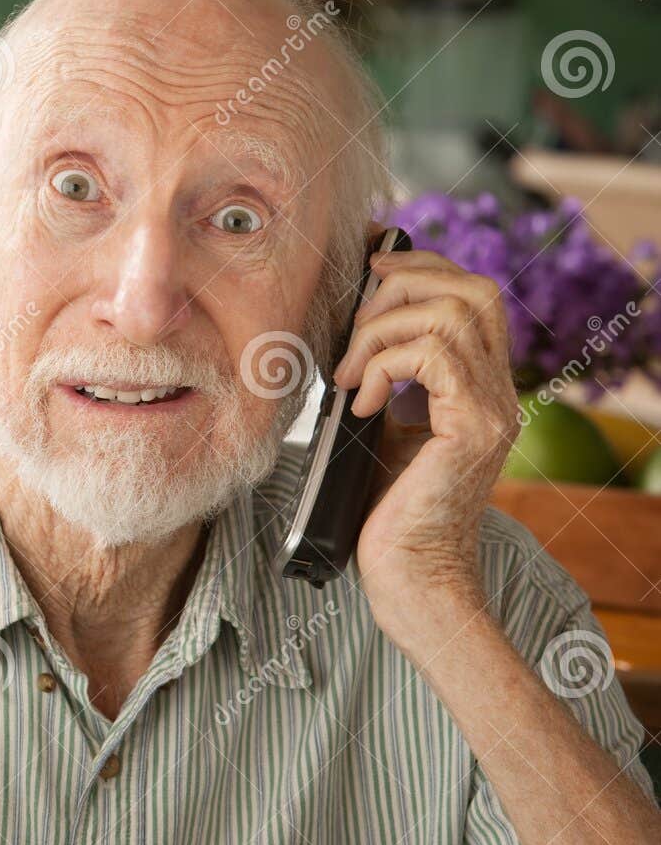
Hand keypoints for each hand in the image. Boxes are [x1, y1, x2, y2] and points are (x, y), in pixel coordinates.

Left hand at [331, 245, 519, 650]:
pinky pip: (432, 355)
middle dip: (404, 285)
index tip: (371, 270)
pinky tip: (362, 405)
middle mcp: (498, 392)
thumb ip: (383, 379)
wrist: (408, 578)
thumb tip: (347, 332)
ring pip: (449, 314)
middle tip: (355, 324)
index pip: (473, 294)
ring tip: (349, 376)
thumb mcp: (382, 429)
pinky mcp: (473, 429)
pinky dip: (384, 365)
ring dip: (382, 332)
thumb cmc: (386, 513)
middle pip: (473, 289)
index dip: (423, 266)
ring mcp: (493, 409)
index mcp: (481, 386)